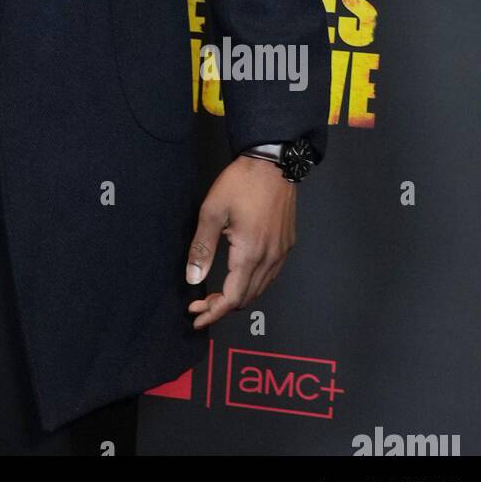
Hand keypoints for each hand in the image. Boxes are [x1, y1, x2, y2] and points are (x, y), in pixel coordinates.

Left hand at [185, 155, 295, 328]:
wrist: (273, 163)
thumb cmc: (240, 183)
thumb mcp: (212, 211)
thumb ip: (202, 247)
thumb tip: (193, 279)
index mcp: (250, 253)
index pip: (232, 297)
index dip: (213, 312)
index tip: (196, 318)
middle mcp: (270, 258)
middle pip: (247, 298)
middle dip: (222, 306)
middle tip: (200, 303)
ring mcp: (282, 252)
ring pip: (260, 289)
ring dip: (238, 296)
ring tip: (215, 294)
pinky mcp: (287, 244)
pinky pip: (270, 275)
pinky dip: (252, 284)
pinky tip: (238, 276)